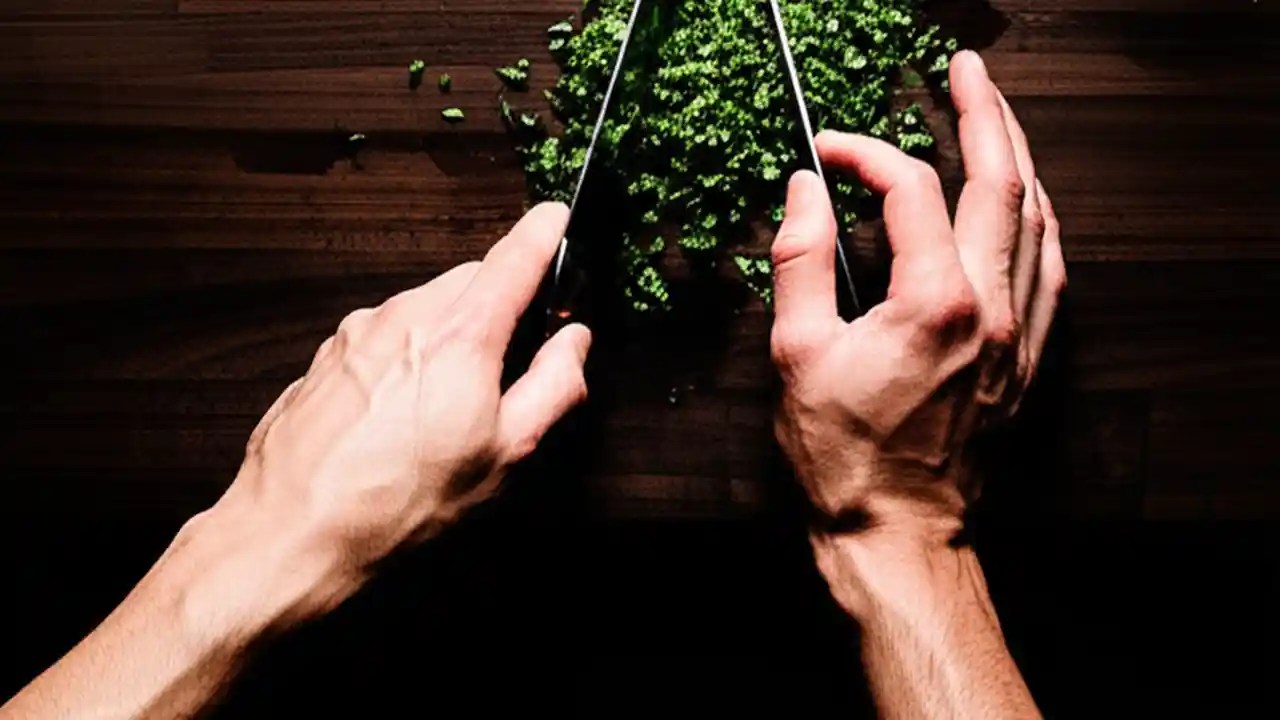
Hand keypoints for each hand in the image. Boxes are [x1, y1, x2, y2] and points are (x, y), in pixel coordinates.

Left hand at [211, 202, 589, 608]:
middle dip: (496, 310)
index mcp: (459, 335)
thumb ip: (552, 386)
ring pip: (425, 310)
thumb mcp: (504, 454)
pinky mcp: (328, 354)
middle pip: (469, 283)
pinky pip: (384, 337)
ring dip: (447, 339)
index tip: (555, 217)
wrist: (292, 531)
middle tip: (507, 373)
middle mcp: (404, 316)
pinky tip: (400, 420)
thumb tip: (574, 344)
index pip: (512, 258)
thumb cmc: (397, 502)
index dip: (542, 232)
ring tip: (444, 414)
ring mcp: (358, 331)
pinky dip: (405, 360)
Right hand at [771, 51, 1064, 543]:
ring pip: (1040, 219)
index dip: (866, 154)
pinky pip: (1050, 267)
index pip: (910, 190)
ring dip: (1020, 158)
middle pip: (1004, 183)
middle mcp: (993, 309)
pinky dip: (1038, 218)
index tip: (828, 151)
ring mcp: (1019, 334)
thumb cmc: (843, 456)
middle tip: (966, 71)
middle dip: (985, 114)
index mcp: (935, 302)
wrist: (897, 531)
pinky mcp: (1026, 358)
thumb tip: (806, 190)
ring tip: (997, 118)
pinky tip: (1025, 202)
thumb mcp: (796, 353)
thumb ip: (801, 260)